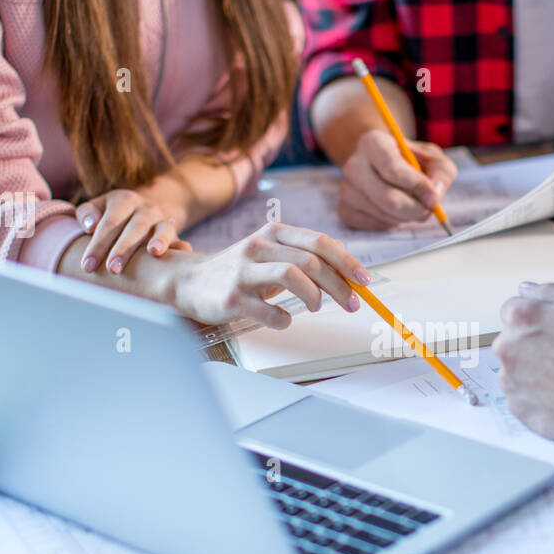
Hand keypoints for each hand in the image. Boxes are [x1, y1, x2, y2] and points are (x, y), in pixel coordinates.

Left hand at [76, 189, 189, 274]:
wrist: (147, 208)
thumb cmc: (115, 214)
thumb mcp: (98, 207)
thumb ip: (86, 214)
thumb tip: (89, 226)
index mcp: (125, 200)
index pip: (110, 222)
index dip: (98, 244)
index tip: (88, 265)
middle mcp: (146, 209)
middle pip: (135, 227)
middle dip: (124, 248)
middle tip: (112, 269)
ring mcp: (163, 222)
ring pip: (162, 230)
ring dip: (159, 241)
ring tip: (154, 253)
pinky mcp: (175, 236)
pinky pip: (181, 242)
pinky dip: (183, 250)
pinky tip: (182, 257)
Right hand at [181, 221, 370, 327]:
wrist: (188, 282)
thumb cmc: (239, 270)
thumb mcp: (270, 253)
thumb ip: (303, 255)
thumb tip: (346, 266)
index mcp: (273, 233)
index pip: (319, 242)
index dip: (347, 262)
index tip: (364, 280)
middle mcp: (258, 247)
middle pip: (311, 262)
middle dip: (339, 286)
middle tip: (351, 303)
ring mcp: (243, 273)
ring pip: (292, 276)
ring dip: (314, 297)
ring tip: (316, 307)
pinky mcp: (231, 299)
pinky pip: (269, 312)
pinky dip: (285, 319)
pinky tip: (285, 320)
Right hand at [337, 130, 456, 229]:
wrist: (381, 166)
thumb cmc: (409, 161)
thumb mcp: (432, 158)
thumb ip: (441, 173)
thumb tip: (434, 194)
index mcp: (373, 142)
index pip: (393, 169)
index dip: (417, 187)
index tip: (434, 197)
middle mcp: (354, 164)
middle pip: (388, 199)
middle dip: (415, 209)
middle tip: (428, 209)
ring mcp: (346, 189)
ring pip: (384, 216)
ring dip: (406, 217)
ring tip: (409, 204)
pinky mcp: (344, 210)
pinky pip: (375, 226)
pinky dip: (392, 223)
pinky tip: (393, 211)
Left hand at [492, 283, 553, 446]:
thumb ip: (549, 293)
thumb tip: (526, 289)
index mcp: (521, 317)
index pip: (513, 309)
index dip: (538, 319)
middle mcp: (507, 347)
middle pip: (514, 341)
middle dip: (534, 345)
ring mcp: (510, 380)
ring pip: (518, 370)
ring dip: (535, 371)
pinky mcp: (517, 407)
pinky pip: (523, 396)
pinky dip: (538, 396)